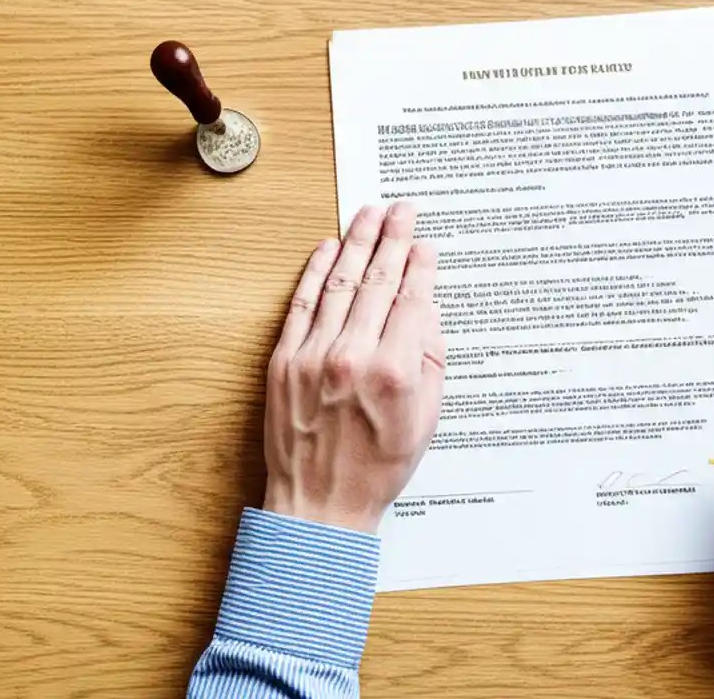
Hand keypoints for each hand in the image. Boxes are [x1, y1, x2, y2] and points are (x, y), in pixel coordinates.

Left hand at [262, 203, 444, 532]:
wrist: (320, 503)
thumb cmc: (378, 467)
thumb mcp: (426, 417)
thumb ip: (429, 358)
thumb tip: (424, 309)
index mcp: (396, 371)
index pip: (412, 300)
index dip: (420, 266)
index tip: (424, 244)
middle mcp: (353, 356)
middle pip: (378, 281)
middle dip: (392, 239)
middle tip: (402, 209)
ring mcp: (314, 356)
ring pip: (340, 284)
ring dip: (355, 243)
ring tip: (368, 214)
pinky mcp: (284, 361)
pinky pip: (302, 304)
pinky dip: (315, 272)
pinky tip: (328, 248)